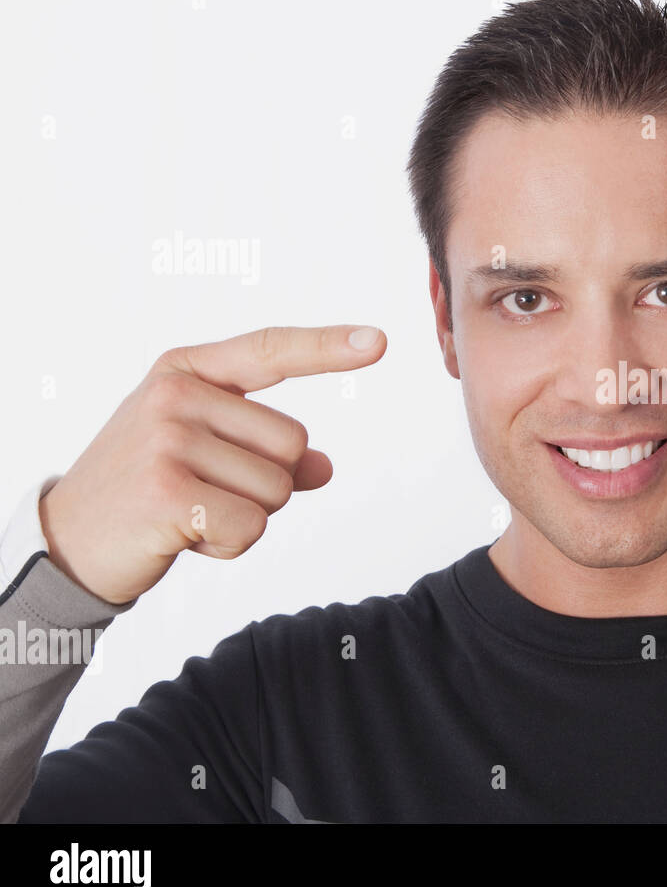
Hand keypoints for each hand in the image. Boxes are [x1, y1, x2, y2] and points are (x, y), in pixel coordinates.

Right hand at [38, 325, 386, 604]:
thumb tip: (325, 466)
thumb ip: (267, 453)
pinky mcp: (166, 490)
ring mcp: (167, 439)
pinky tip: (183, 536)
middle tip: (201, 491)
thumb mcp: (204, 455)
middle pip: (293, 443)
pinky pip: (252, 526)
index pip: (269, 350)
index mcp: (185, 372)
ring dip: (246, 515)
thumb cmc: (146, 489)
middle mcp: (176, 395)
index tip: (379, 342)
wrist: (68, 540)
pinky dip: (229, 544)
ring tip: (189, 511)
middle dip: (265, 483)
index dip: (327, 348)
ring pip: (279, 489)